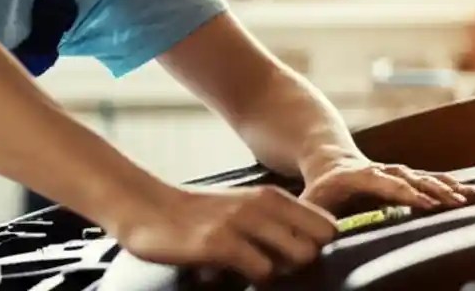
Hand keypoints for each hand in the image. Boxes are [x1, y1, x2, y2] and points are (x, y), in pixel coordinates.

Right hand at [107, 183, 338, 283]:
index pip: (326, 226)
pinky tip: (232, 273)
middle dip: (300, 264)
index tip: (295, 255)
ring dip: (279, 272)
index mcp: (271, 196)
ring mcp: (240, 224)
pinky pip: (261, 270)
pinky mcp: (219, 243)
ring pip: (295, 257)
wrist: (148, 207)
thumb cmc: (200, 214)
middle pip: (315, 247)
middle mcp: (260, 206)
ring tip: (254, 271)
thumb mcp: (243, 206)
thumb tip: (309, 248)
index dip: (316, 246)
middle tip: (274, 268)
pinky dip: (253, 278)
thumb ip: (275, 221)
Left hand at [300, 154, 472, 212]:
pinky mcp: (404, 176)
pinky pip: (429, 179)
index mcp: (358, 176)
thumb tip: (316, 240)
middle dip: (433, 189)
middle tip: (456, 202)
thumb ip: (314, 218)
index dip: (405, 192)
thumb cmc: (319, 187)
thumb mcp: (311, 201)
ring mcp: (394, 171)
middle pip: (410, 177)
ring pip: (422, 176)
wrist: (328, 158)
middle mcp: (380, 170)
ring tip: (468, 197)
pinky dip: (448, 184)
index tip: (426, 203)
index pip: (384, 183)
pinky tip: (468, 192)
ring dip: (445, 185)